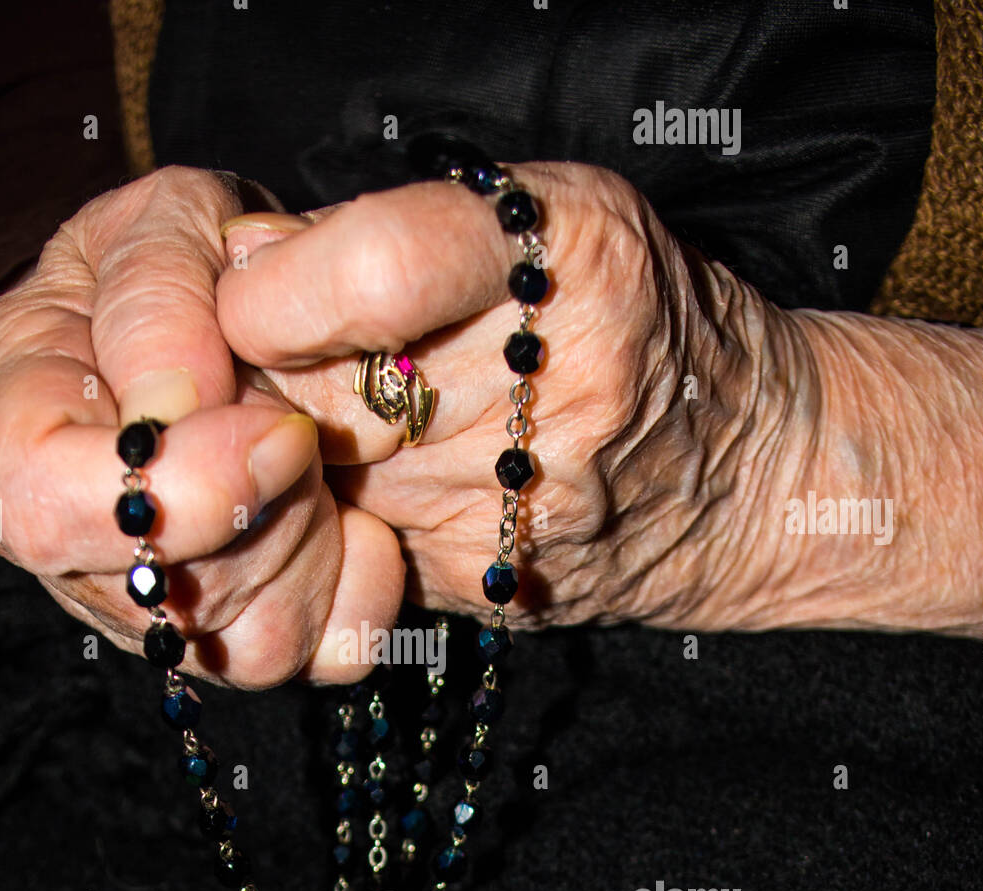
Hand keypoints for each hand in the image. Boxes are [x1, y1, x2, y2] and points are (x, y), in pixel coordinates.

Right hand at [0, 166, 404, 686]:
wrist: (242, 319)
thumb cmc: (193, 264)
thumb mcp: (168, 223)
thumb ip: (158, 293)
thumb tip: (172, 403)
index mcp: (18, 421)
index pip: (44, 507)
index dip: (174, 484)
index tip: (275, 428)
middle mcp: (71, 541)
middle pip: (162, 594)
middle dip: (264, 509)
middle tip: (295, 427)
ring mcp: (153, 607)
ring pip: (246, 641)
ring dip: (310, 541)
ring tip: (309, 461)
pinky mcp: (243, 642)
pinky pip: (318, 655)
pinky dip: (358, 587)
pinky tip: (353, 521)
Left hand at [215, 161, 828, 631]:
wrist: (737, 469)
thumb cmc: (629, 316)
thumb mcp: (546, 215)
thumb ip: (393, 225)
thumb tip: (246, 261)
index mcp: (569, 262)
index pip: (375, 275)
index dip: (281, 293)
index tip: (258, 295)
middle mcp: (550, 394)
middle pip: (324, 393)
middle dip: (276, 378)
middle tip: (298, 357)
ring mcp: (520, 507)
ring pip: (328, 479)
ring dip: (311, 448)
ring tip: (372, 414)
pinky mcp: (488, 582)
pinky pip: (359, 541)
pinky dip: (350, 506)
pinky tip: (402, 477)